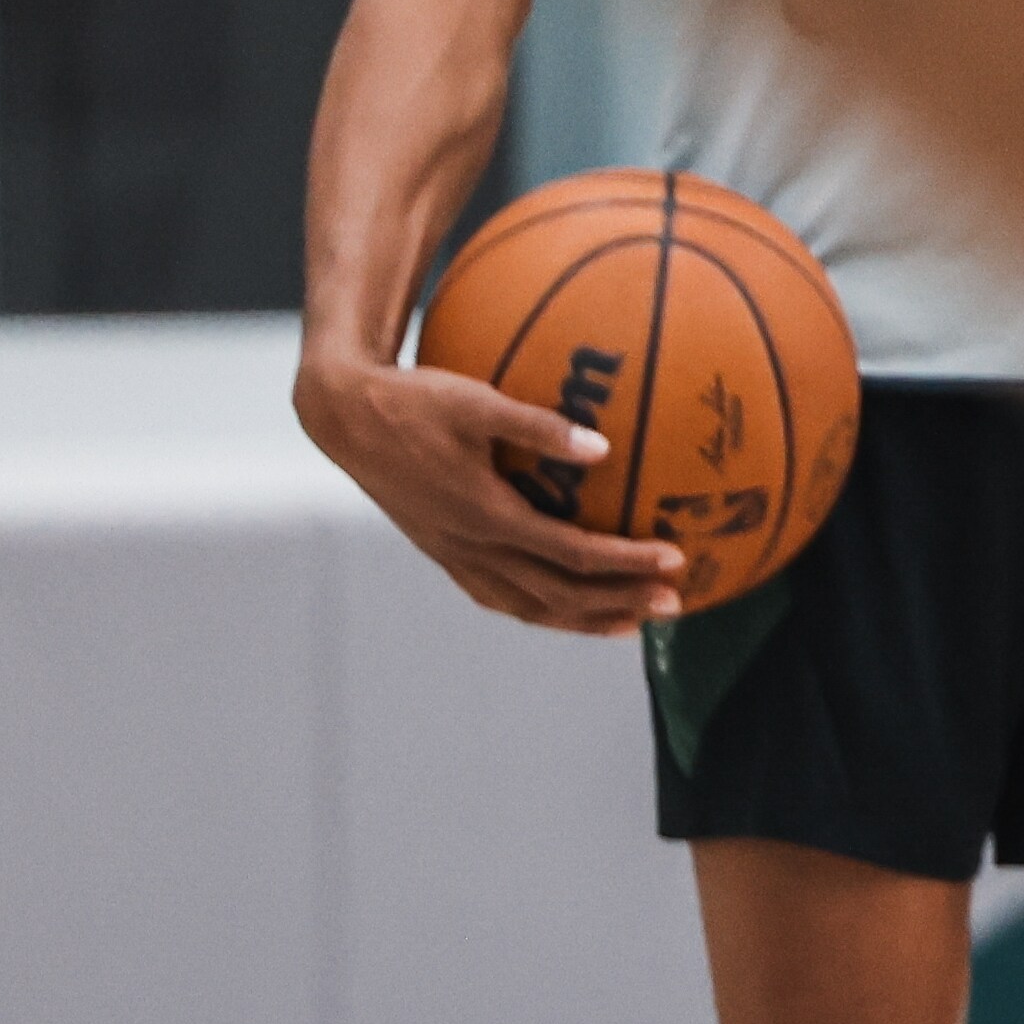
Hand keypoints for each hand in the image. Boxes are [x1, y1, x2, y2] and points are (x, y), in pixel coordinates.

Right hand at [296, 348, 687, 633]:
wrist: (348, 420)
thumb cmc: (417, 401)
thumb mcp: (478, 401)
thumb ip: (539, 426)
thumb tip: (603, 448)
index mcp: (486, 515)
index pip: (572, 555)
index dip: (626, 564)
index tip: (675, 561)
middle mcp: (473, 548)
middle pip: (559, 596)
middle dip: (621, 604)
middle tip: (675, 606)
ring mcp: (456, 557)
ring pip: (530, 608)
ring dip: (585, 619)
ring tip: (632, 623)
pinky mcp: (445, 554)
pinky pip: (504, 599)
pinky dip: (544, 610)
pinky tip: (566, 603)